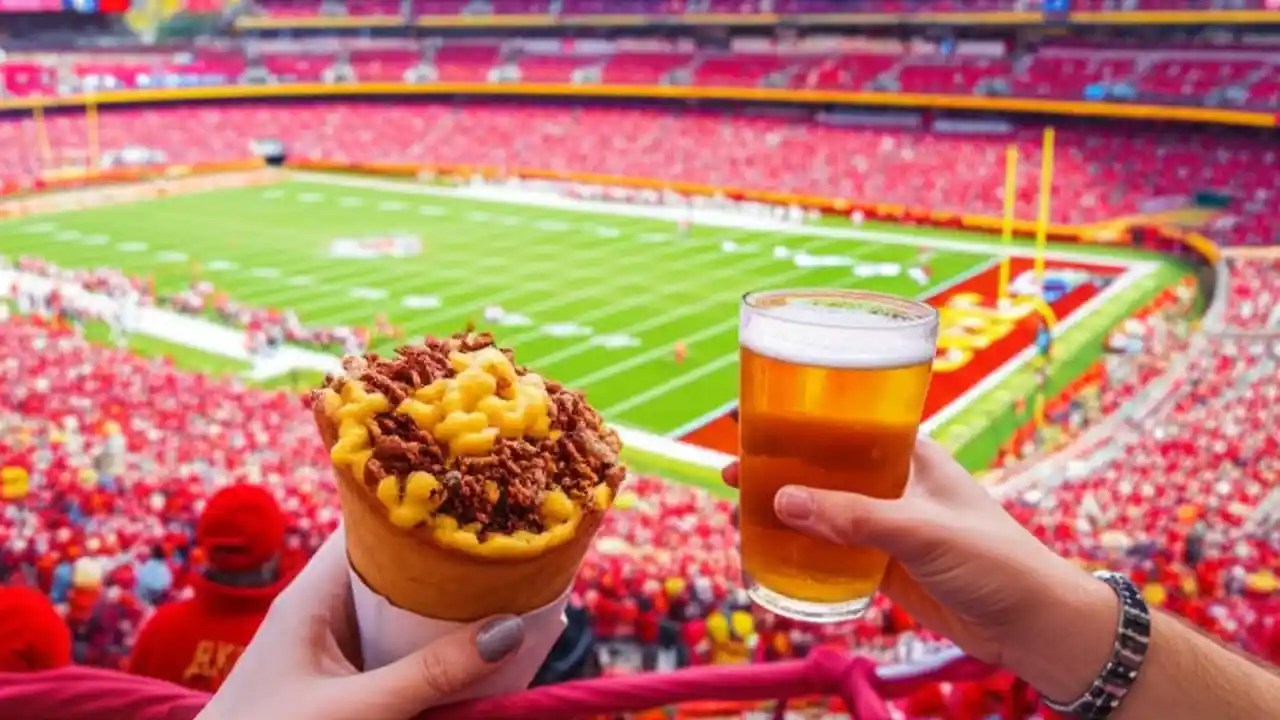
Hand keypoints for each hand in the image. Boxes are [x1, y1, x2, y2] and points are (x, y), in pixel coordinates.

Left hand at [197, 528, 525, 719]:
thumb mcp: (357, 711)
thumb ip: (431, 675)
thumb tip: (512, 628)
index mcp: (311, 595)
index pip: (371, 525)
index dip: (423, 506)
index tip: (482, 499)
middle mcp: (324, 610)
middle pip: (398, 566)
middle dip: (452, 561)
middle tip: (517, 548)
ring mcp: (336, 646)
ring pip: (404, 610)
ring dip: (450, 607)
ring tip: (515, 588)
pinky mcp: (347, 680)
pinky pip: (402, 649)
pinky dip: (438, 646)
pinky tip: (481, 649)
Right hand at [725, 436, 1116, 699]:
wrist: (1033, 625)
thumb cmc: (994, 559)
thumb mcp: (921, 530)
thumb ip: (854, 517)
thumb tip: (781, 502)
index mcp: (910, 453)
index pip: (847, 423)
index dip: (800, 420)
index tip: (755, 420)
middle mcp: (894, 482)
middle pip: (825, 465)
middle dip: (780, 465)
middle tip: (731, 469)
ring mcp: (887, 524)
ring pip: (823, 508)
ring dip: (785, 508)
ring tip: (738, 509)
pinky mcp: (884, 564)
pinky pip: (832, 550)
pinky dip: (801, 549)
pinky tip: (770, 550)